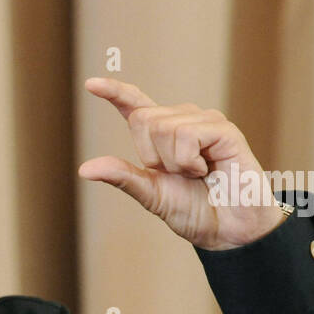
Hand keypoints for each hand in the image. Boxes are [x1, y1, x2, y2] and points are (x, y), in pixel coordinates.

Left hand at [78, 77, 285, 250]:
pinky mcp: (224, 129)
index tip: (91, 84)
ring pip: (163, 127)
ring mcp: (205, 121)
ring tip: (197, 174)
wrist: (229, 230)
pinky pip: (187, 134)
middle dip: (152, 155)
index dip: (115, 93)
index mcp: (162, 134)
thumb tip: (84, 168)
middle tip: (179, 175)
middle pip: (142, 119)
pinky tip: (207, 170)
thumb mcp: (151, 194)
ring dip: (174, 162)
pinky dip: (189, 161)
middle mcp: (183, 120)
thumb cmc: (195, 210)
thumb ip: (122, 177)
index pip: (135, 106)